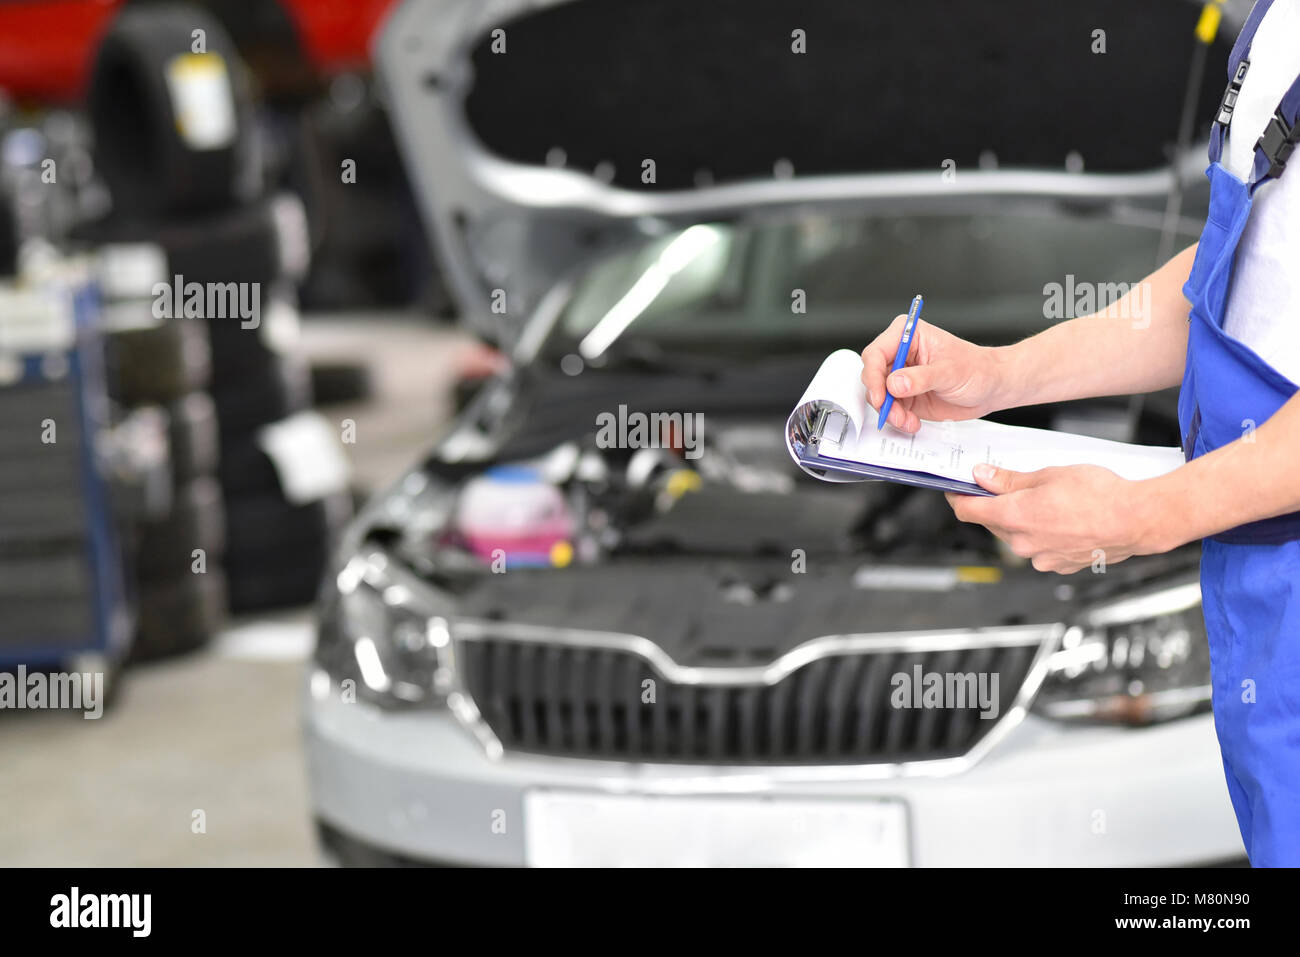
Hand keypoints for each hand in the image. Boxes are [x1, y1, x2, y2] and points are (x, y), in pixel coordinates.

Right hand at [860, 315, 1009, 432]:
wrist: (990, 388)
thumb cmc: (976, 369)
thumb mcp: (950, 371)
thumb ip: (921, 378)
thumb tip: (895, 383)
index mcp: (908, 335)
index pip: (876, 353)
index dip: (873, 375)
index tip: (881, 395)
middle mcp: (900, 354)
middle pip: (872, 376)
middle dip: (881, 398)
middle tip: (894, 413)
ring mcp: (900, 376)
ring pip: (879, 396)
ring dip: (890, 412)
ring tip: (908, 420)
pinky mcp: (904, 395)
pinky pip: (890, 409)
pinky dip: (898, 419)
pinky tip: (912, 422)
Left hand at [944, 463, 1162, 573]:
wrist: (1138, 520)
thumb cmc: (1100, 494)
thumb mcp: (1049, 475)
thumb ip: (1009, 479)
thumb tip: (982, 476)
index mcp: (1014, 516)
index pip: (968, 511)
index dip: (958, 497)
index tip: (957, 488)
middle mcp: (1022, 542)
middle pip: (991, 522)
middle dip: (993, 504)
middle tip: (1005, 485)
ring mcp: (1040, 558)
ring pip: (1015, 536)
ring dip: (1019, 519)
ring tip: (1046, 500)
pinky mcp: (1057, 566)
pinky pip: (1037, 547)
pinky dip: (1040, 533)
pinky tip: (1060, 518)